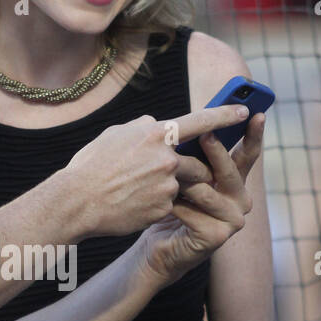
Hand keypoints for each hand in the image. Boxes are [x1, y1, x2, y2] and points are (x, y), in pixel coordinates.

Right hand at [65, 104, 249, 238]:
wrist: (76, 202)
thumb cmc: (90, 166)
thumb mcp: (115, 135)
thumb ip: (143, 129)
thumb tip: (159, 125)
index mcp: (155, 134)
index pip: (200, 121)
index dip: (225, 115)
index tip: (244, 112)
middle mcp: (166, 158)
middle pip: (195, 163)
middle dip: (188, 170)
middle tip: (163, 175)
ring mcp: (167, 185)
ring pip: (183, 185)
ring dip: (169, 187)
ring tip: (139, 190)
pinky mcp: (162, 209)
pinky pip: (169, 204)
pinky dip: (155, 204)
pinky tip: (133, 204)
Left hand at [136, 112, 263, 284]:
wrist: (158, 247)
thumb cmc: (171, 206)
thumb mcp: (184, 175)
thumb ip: (196, 154)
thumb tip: (198, 125)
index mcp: (235, 181)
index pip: (247, 152)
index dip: (253, 133)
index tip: (257, 113)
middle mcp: (241, 199)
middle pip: (229, 169)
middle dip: (215, 151)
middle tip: (205, 135)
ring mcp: (233, 219)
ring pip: (207, 190)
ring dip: (183, 182)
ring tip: (164, 175)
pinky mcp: (218, 237)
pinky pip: (193, 212)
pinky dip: (174, 205)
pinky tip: (161, 203)